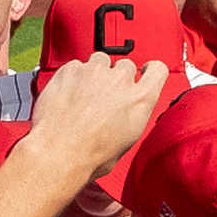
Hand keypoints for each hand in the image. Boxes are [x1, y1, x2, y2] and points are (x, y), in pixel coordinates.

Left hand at [17, 53, 168, 176]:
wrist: (59, 152)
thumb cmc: (90, 155)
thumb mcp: (126, 141)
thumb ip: (131, 117)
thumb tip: (124, 116)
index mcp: (140, 100)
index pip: (158, 70)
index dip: (151, 70)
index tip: (145, 71)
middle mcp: (120, 80)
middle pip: (126, 66)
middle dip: (117, 78)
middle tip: (104, 97)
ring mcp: (95, 72)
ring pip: (100, 61)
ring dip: (95, 74)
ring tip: (85, 95)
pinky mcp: (72, 69)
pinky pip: (76, 65)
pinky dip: (73, 76)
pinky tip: (68, 94)